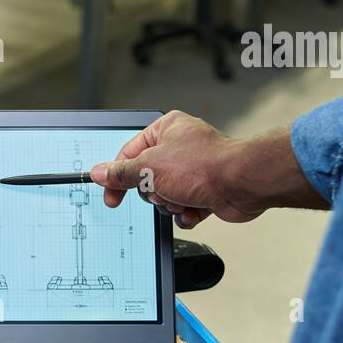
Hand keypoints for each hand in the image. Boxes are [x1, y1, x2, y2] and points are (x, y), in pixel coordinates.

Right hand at [89, 111, 324, 228]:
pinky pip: (183, 208)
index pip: (129, 153)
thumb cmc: (204, 167)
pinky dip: (187, 212)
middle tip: (162, 190)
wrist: (243, 184)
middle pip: (146, 178)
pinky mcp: (205, 191)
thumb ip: (121, 173)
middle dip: (153, 192)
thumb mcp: (149, 168)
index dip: (117, 176)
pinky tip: (197, 206)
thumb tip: (100, 173)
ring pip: (164, 196)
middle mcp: (180, 147)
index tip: (110, 194)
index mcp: (166, 129)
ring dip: (170, 204)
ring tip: (184, 197)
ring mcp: (194, 170)